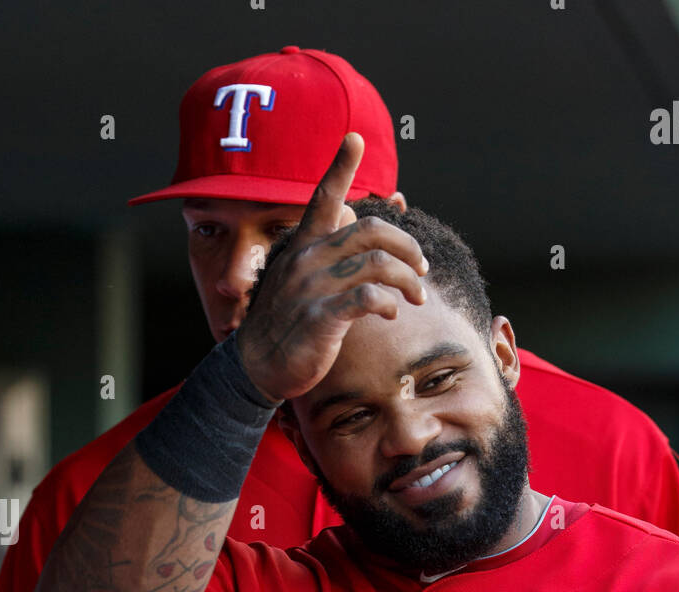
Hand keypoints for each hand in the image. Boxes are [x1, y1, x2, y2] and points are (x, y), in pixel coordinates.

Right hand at [237, 131, 427, 402]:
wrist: (256, 365)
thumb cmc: (286, 322)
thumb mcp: (300, 279)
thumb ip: (328, 255)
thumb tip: (354, 223)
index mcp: (304, 246)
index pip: (324, 198)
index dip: (341, 166)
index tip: (356, 138)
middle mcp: (308, 260)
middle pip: (370, 231)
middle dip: (407, 246)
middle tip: (422, 268)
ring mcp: (312, 288)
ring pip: (377, 265)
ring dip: (408, 280)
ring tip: (417, 297)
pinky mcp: (320, 318)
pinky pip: (367, 299)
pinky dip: (388, 303)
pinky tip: (391, 312)